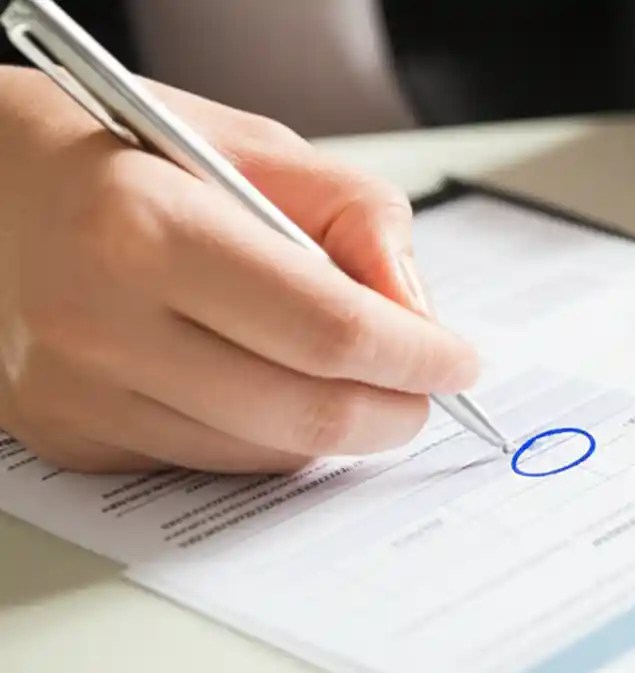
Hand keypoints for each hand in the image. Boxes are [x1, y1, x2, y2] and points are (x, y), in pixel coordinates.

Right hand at [0, 67, 478, 473]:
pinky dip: (268, 436)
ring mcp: (76, 393)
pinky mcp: (69, 437)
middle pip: (305, 412)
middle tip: (426, 388)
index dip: (418, 356)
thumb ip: (354, 217)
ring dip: (339, 428)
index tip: (459, 360)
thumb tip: (417, 314)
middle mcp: (99, 322)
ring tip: (360, 383)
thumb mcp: (247, 144)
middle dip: (396, 409)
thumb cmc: (117, 154)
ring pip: (263, 453)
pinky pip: (209, 460)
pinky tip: (275, 387)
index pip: (328, 329)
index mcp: (147, 227)